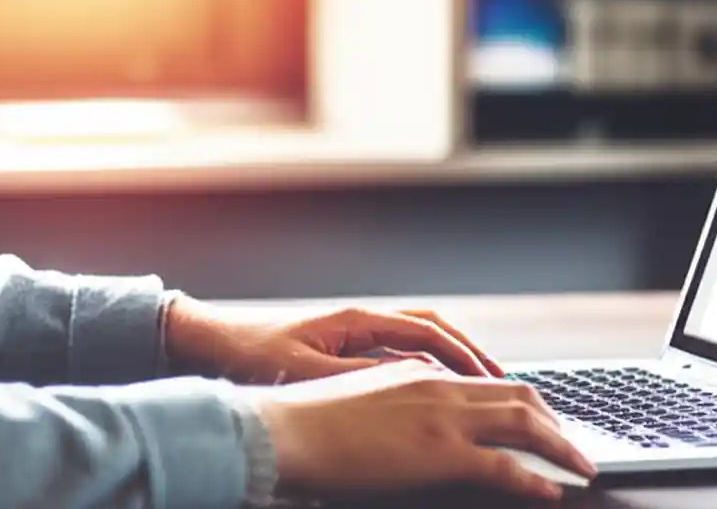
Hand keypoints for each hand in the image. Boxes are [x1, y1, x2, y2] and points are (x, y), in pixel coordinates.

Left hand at [165, 297, 502, 382]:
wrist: (214, 346)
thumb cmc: (254, 357)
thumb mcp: (309, 372)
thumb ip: (360, 377)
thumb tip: (412, 383)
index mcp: (358, 321)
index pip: (428, 333)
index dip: (464, 356)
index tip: (492, 379)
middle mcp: (362, 323)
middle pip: (433, 330)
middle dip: (470, 353)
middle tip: (502, 381)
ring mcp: (355, 336)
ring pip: (418, 343)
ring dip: (451, 361)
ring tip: (480, 386)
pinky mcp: (345, 351)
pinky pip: (399, 357)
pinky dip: (426, 370)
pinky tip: (436, 394)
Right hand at [257, 365, 596, 499]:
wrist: (283, 429)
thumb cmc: (307, 422)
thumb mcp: (362, 401)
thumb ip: (397, 407)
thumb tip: (413, 427)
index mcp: (420, 374)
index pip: (487, 382)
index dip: (522, 400)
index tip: (539, 417)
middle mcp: (440, 387)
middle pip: (519, 395)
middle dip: (553, 420)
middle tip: (570, 443)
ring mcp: (444, 418)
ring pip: (525, 423)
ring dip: (560, 446)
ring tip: (578, 466)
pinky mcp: (441, 453)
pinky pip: (506, 466)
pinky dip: (536, 479)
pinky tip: (551, 491)